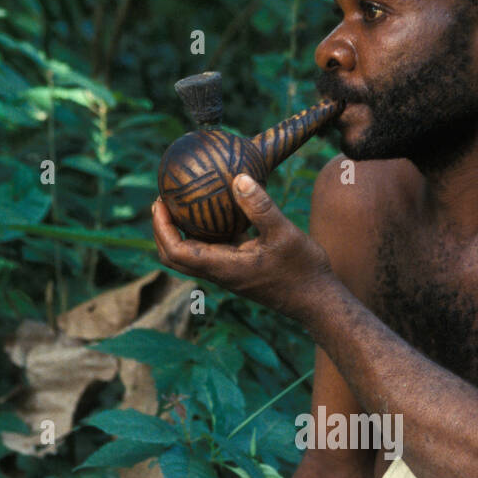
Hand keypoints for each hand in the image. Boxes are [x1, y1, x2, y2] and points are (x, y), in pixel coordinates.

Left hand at [151, 175, 333, 319]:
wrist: (318, 300)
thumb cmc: (303, 270)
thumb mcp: (284, 233)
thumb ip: (260, 206)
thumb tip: (238, 177)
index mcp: (223, 267)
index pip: (175, 251)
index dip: (161, 227)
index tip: (159, 202)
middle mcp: (220, 273)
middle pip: (173, 257)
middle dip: (162, 230)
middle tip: (163, 201)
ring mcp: (229, 274)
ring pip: (191, 256)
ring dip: (181, 232)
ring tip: (183, 204)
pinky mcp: (239, 270)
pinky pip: (212, 251)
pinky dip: (205, 233)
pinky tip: (218, 210)